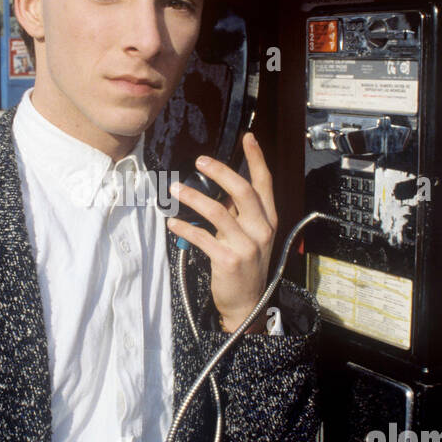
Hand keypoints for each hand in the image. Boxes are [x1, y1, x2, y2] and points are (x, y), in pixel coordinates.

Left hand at [166, 132, 276, 332]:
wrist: (246, 303)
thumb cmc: (245, 265)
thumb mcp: (250, 235)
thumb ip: (239, 213)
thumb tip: (218, 188)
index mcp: (269, 219)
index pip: (264, 183)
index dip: (257, 158)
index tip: (248, 137)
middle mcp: (262, 229)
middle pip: (242, 191)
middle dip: (220, 172)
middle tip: (199, 161)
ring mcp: (247, 246)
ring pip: (218, 212)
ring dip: (193, 198)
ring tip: (175, 190)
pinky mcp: (228, 260)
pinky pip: (202, 238)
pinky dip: (185, 229)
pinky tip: (173, 224)